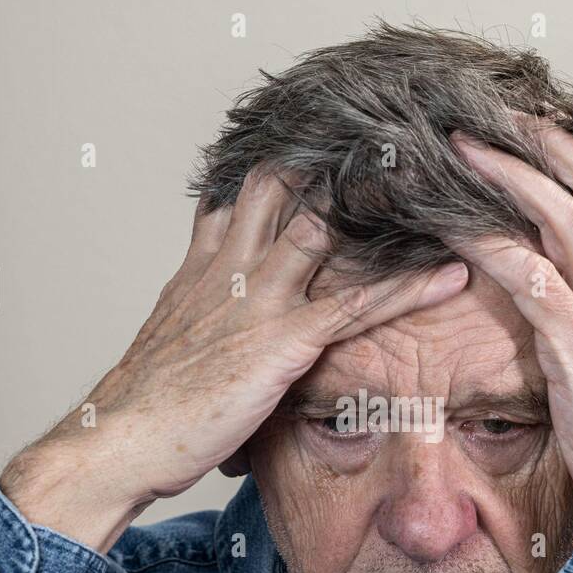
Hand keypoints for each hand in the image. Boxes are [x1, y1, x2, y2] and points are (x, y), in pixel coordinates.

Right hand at [0, 169, 469, 552]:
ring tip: (435, 185)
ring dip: (382, 210)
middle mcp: (231, 267)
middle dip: (333, 161)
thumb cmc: (148, 400)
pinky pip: (357, 305)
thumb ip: (201, 306)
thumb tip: (215, 304)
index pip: (245, 192)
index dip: (282, 162)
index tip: (321, 137)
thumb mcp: (172, 337)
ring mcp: (259, 299)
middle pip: (284, 188)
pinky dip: (409, 288)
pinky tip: (450, 274)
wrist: (122, 437)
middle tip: (388, 136)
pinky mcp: (283, 340)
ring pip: (326, 233)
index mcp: (204, 265)